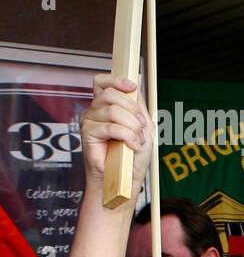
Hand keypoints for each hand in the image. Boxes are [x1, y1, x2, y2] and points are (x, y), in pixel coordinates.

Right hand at [78, 74, 151, 190]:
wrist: (126, 177)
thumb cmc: (133, 153)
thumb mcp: (142, 125)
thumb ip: (138, 104)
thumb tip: (137, 79)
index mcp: (107, 106)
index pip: (102, 82)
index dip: (116, 79)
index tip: (132, 87)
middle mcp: (95, 110)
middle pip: (110, 94)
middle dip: (132, 109)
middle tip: (141, 125)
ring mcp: (89, 121)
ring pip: (112, 111)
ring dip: (132, 126)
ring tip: (137, 140)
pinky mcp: (88, 134)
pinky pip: (110, 127)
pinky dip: (127, 136)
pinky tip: (132, 145)